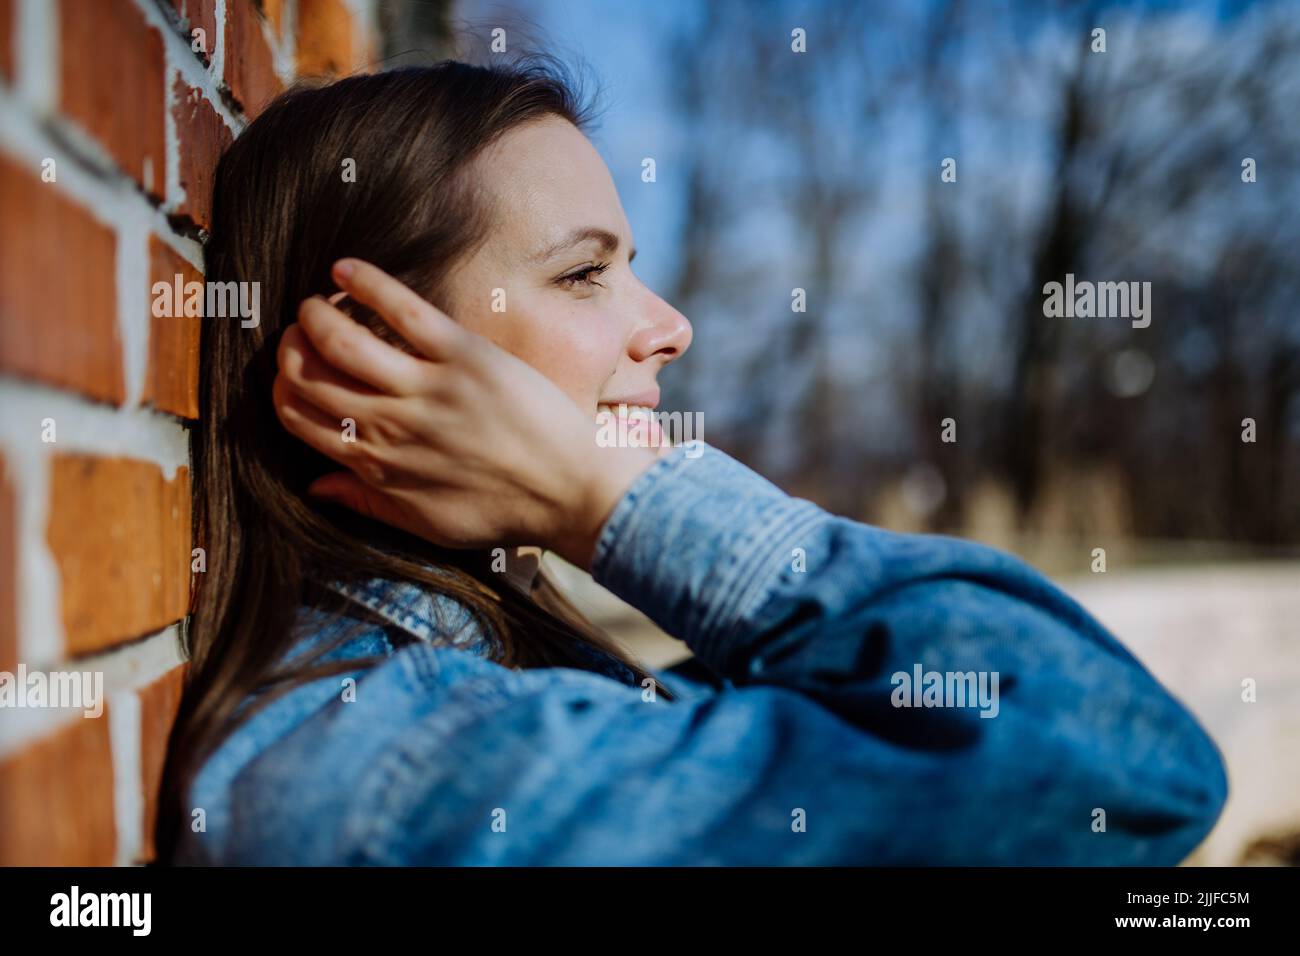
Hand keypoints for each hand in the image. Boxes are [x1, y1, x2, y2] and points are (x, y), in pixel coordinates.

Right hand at [272, 259, 657, 570]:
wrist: (571, 493)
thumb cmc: (504, 512)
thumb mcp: (427, 526)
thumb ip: (367, 504)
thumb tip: (314, 487)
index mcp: (377, 465)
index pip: (299, 417)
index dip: (282, 388)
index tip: (289, 373)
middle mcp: (391, 425)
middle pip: (309, 376)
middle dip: (289, 349)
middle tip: (297, 332)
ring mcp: (426, 388)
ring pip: (340, 340)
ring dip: (315, 314)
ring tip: (316, 303)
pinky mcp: (463, 355)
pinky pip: (402, 311)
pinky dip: (366, 284)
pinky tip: (345, 269)